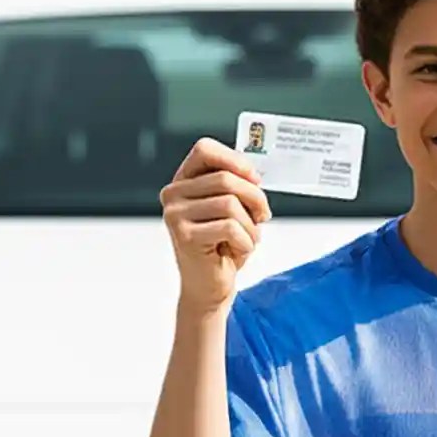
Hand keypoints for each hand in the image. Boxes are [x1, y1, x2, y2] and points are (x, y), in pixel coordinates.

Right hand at [160, 138, 271, 312]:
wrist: (210, 287)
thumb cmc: (223, 245)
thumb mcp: (233, 209)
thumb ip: (238, 186)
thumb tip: (253, 176)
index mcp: (183, 181)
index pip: (205, 149)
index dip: (235, 159)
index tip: (255, 178)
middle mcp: (173, 194)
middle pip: (226, 178)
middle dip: (255, 198)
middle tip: (263, 217)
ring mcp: (175, 215)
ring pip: (230, 203)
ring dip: (251, 226)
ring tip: (247, 240)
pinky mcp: (184, 236)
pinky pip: (230, 228)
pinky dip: (246, 242)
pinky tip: (237, 252)